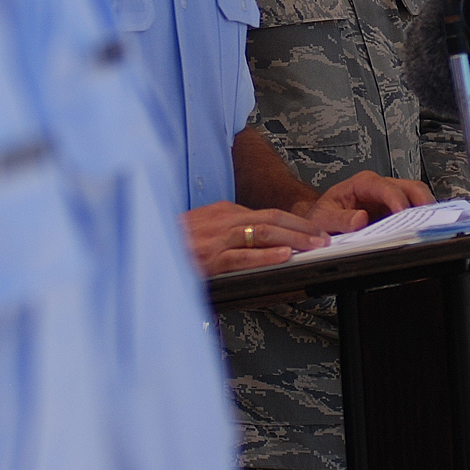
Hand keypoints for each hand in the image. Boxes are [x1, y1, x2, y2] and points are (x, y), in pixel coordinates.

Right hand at [182, 201, 327, 276]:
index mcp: (225, 212)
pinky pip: (243, 255)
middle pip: (272, 218)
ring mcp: (217, 237)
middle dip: (302, 227)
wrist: (144, 246)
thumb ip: (230, 232)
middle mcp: (224, 219)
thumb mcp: (205, 229)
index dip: (295, 222)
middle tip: (324, 236)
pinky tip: (283, 257)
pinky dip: (266, 255)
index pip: (268, 213)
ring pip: (263, 232)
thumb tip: (259, 240)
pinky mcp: (210, 257)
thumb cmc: (175, 244)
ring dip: (293, 238)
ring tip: (314, 245)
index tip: (314, 230)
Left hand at [303, 170, 435, 233]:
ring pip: (416, 197)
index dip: (397, 199)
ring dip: (425, 211)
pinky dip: (420, 220)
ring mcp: (390, 199)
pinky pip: (413, 212)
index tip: (402, 212)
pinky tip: (421, 230)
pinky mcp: (394, 212)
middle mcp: (380, 188)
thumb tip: (359, 220)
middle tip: (427, 219)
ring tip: (428, 226)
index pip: (387, 187)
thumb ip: (340, 219)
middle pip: (410, 187)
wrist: (321, 220)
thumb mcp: (324, 218)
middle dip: (422, 201)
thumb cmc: (323, 214)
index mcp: (363, 183)